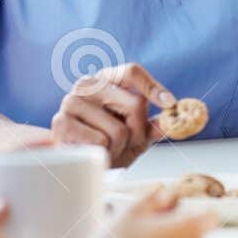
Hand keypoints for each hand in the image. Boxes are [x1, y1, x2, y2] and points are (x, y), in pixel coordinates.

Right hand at [51, 63, 174, 166]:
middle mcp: (87, 84)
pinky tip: (91, 153)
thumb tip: (175, 119)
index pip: (132, 72)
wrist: (74, 165)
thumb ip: (153, 126)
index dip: (153, 87)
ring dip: (118, 148)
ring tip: (105, 150)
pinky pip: (101, 142)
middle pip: (135, 104)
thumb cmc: (105, 147)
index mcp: (105, 80)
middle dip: (138, 132)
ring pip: (119, 130)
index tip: (170, 104)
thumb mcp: (135, 136)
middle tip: (127, 143)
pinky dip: (103, 154)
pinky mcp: (61, 123)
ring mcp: (71, 101)